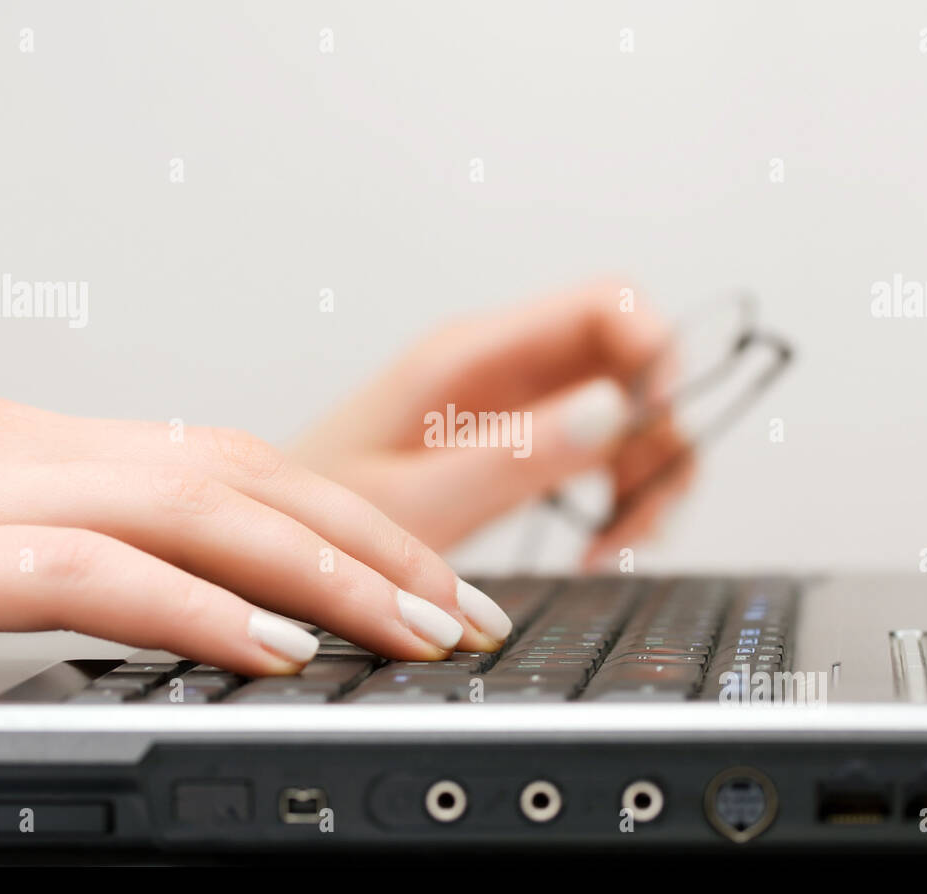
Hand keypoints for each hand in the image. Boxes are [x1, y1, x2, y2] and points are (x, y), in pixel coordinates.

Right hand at [0, 396, 513, 671]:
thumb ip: (69, 540)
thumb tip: (187, 589)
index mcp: (44, 444)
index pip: (239, 462)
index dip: (349, 519)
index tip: (429, 580)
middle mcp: (25, 445)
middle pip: (248, 474)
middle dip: (374, 544)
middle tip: (463, 611)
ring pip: (197, 508)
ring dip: (323, 573)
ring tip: (415, 633)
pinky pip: (87, 573)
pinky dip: (195, 608)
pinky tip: (272, 649)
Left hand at [291, 281, 696, 567]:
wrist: (271, 556)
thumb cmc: (318, 530)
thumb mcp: (419, 504)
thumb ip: (516, 456)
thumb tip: (618, 409)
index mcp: (470, 357)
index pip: (606, 305)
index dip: (655, 353)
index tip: (655, 430)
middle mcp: (498, 368)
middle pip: (629, 361)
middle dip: (655, 431)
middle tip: (633, 514)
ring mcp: (508, 405)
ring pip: (623, 410)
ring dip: (642, 473)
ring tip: (611, 544)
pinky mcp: (511, 444)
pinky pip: (595, 449)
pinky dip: (615, 494)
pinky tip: (593, 544)